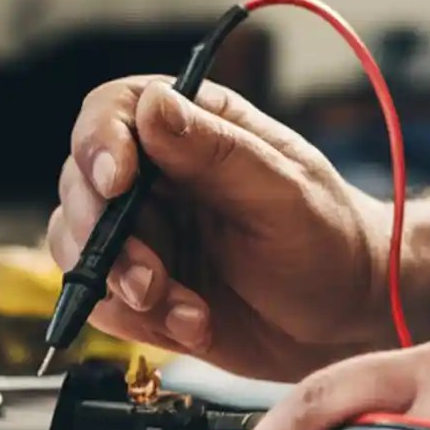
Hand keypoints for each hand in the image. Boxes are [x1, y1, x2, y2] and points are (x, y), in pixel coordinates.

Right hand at [47, 76, 391, 381]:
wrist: (349, 316)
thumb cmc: (330, 240)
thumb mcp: (283, 191)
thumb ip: (218, 151)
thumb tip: (153, 105)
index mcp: (190, 130)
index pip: (112, 114)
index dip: (99, 144)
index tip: (116, 183)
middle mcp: (155, 179)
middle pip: (80, 187)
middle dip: (103, 238)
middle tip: (148, 278)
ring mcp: (144, 237)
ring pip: (80, 250)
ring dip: (122, 286)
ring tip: (184, 310)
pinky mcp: (142, 292)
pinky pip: (106, 304)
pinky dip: (142, 322)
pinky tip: (195, 324)